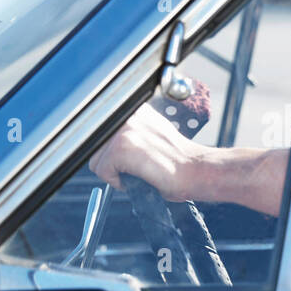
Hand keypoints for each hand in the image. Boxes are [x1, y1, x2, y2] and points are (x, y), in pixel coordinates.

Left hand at [87, 104, 201, 200]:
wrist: (195, 170)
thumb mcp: (150, 135)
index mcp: (133, 108)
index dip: (112, 151)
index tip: (127, 158)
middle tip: (137, 167)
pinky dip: (118, 182)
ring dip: (114, 173)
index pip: (100, 132)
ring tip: (140, 171)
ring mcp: (123, 130)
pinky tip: (139, 176)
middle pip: (95, 146)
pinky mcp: (121, 147)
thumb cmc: (177, 160)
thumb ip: (130, 133)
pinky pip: (103, 172)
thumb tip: (105, 144)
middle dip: (111, 163)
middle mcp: (126, 114)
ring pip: (96, 160)